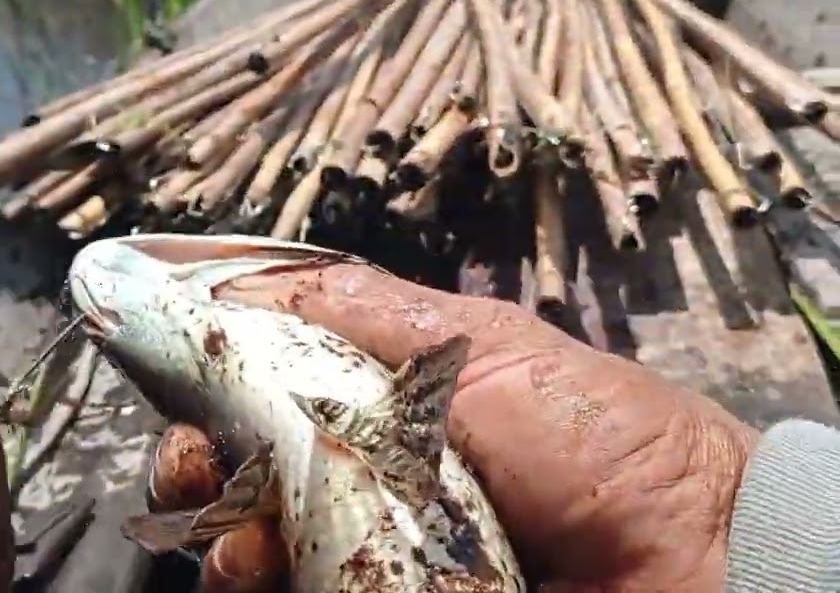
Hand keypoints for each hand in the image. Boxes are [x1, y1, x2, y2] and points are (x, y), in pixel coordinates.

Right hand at [148, 261, 758, 591]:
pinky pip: (280, 587)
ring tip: (229, 534)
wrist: (684, 559)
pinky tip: (249, 566)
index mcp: (379, 399)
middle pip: (239, 463)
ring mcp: (363, 546)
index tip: (157, 362)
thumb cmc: (592, 437)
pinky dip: (247, 577)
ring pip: (244, 535)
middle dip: (192, 458)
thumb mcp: (477, 345)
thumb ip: (360, 311)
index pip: (261, 382)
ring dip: (212, 525)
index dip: (204, 374)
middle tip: (188, 461)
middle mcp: (360, 472)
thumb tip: (246, 278)